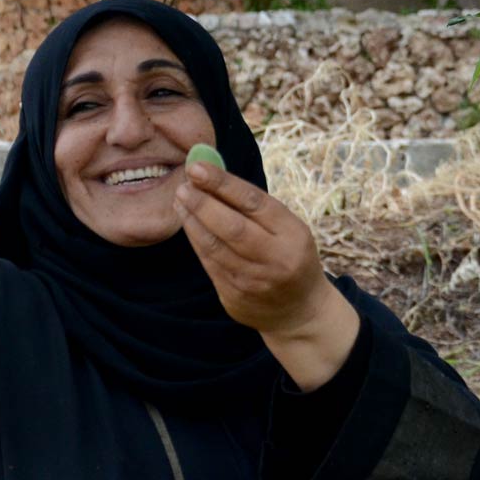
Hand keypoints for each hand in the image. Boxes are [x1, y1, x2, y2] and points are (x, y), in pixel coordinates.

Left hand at [174, 161, 334, 337]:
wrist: (299, 312)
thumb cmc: (289, 256)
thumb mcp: (288, 228)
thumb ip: (256, 207)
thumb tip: (212, 174)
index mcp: (293, 234)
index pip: (253, 202)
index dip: (222, 183)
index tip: (197, 168)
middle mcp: (276, 259)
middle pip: (232, 227)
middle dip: (202, 204)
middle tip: (183, 186)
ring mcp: (254, 282)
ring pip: (215, 247)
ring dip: (192, 221)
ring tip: (180, 201)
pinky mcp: (235, 298)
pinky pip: (209, 264)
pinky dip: (196, 241)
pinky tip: (188, 224)